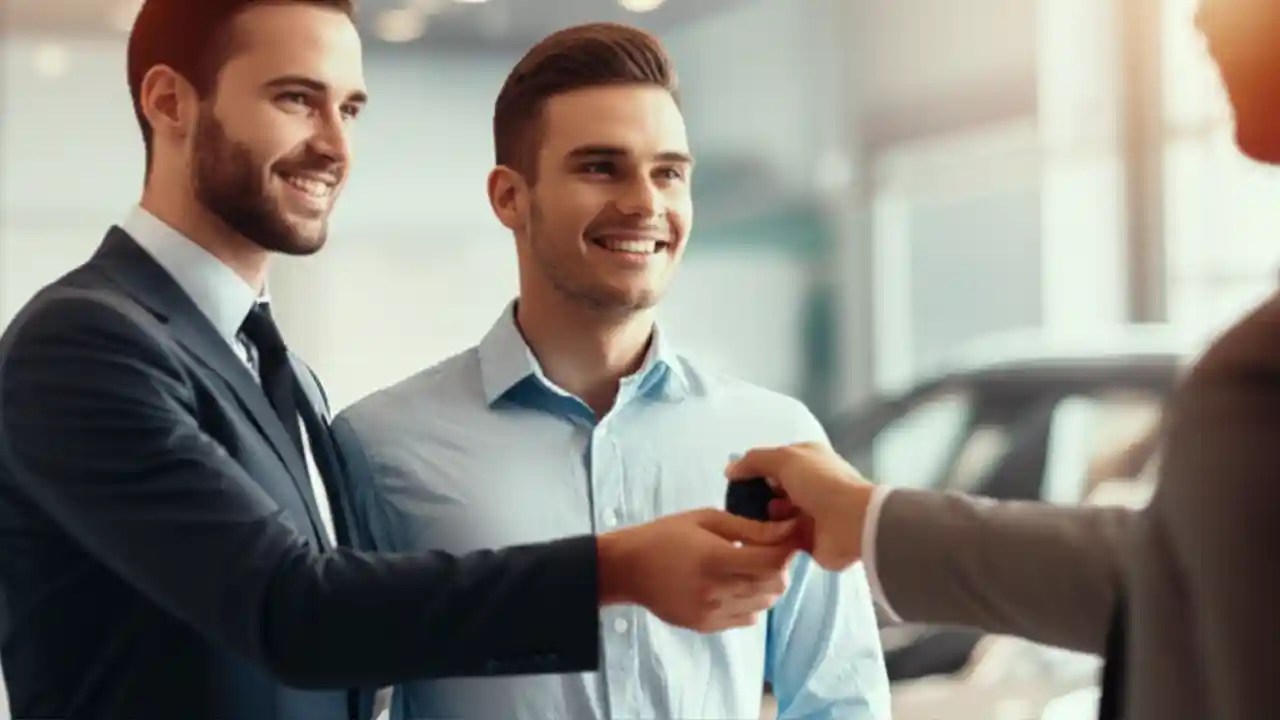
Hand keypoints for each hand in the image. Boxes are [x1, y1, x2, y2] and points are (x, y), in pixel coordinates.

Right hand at [597, 509, 797, 632]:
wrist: (628, 569)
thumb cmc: (666, 535)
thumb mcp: (706, 519)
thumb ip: (748, 528)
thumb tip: (785, 529)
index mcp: (716, 559)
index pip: (772, 562)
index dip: (786, 550)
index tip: (784, 538)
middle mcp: (718, 591)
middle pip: (774, 586)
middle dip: (780, 567)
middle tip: (767, 552)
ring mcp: (713, 613)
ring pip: (765, 604)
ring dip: (767, 586)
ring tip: (750, 568)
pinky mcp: (708, 626)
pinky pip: (748, 618)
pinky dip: (751, 602)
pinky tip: (735, 586)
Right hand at [725, 441, 873, 570]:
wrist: (852, 523)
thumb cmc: (820, 484)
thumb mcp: (784, 459)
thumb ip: (754, 461)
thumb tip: (730, 470)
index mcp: (806, 460)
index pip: (772, 464)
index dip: (754, 472)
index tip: (735, 485)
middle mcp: (808, 485)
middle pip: (771, 492)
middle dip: (755, 499)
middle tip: (739, 509)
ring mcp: (808, 514)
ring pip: (773, 517)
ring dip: (762, 521)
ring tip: (750, 526)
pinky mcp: (807, 540)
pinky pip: (780, 539)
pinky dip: (770, 540)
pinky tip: (757, 541)